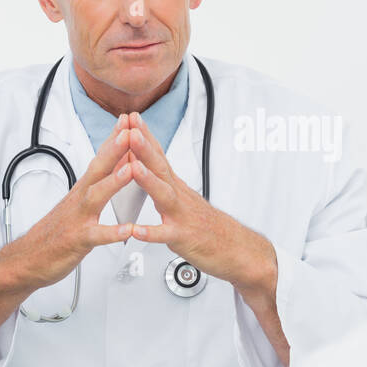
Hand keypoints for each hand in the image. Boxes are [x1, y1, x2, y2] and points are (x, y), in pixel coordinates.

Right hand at [0, 114, 136, 294]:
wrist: (29, 258)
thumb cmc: (56, 231)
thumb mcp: (79, 202)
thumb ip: (96, 184)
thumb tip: (115, 166)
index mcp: (83, 189)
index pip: (100, 158)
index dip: (114, 138)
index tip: (129, 119)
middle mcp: (80, 199)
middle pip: (98, 169)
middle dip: (115, 148)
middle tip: (130, 130)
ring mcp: (78, 218)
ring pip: (96, 196)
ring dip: (114, 182)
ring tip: (132, 169)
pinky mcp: (77, 240)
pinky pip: (96, 236)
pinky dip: (113, 232)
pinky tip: (128, 230)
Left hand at [123, 113, 277, 303]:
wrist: (237, 249)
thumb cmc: (208, 227)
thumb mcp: (185, 198)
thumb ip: (166, 183)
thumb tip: (147, 166)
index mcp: (176, 187)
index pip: (159, 155)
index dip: (145, 136)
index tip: (130, 117)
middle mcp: (179, 196)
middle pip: (160, 167)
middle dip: (143, 147)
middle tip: (130, 128)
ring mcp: (182, 215)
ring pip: (163, 195)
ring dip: (148, 180)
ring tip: (133, 167)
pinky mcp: (184, 237)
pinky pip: (166, 235)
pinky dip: (151, 232)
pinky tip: (137, 230)